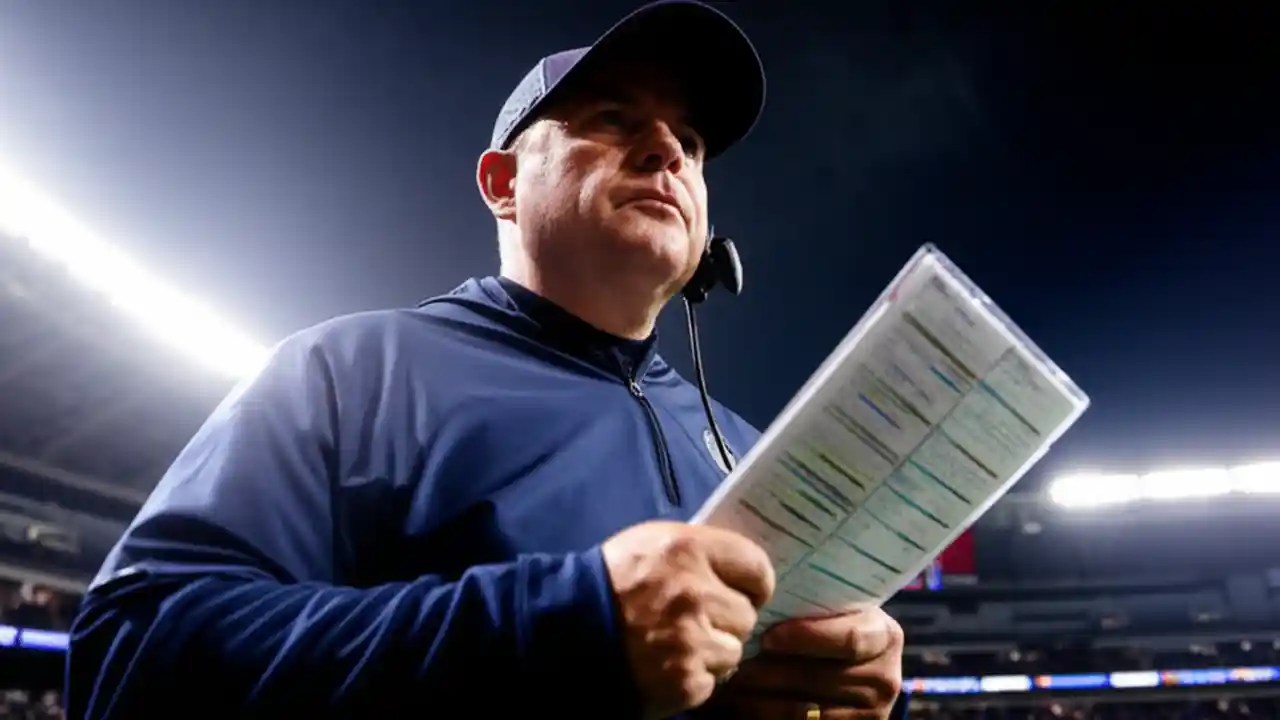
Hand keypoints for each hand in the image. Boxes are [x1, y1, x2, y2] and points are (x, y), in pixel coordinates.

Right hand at [601, 521, 775, 718]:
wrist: (563, 632)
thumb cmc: (609, 581)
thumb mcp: (651, 543)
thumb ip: (698, 550)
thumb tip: (739, 568)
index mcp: (688, 551)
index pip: (757, 566)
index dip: (753, 583)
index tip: (743, 591)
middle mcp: (695, 594)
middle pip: (747, 614)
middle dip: (727, 620)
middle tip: (698, 620)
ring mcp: (692, 642)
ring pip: (734, 651)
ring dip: (712, 651)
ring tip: (678, 643)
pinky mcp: (686, 681)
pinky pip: (713, 680)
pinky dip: (695, 677)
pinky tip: (668, 664)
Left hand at [705, 606, 903, 719]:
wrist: (848, 673)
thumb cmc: (825, 627)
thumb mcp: (831, 611)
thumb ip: (810, 600)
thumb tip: (756, 578)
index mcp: (884, 635)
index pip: (849, 638)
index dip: (806, 638)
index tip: (768, 637)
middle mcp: (885, 677)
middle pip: (817, 677)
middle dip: (767, 670)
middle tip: (731, 658)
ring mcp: (872, 712)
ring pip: (802, 710)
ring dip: (757, 696)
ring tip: (727, 680)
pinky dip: (763, 716)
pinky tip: (740, 703)